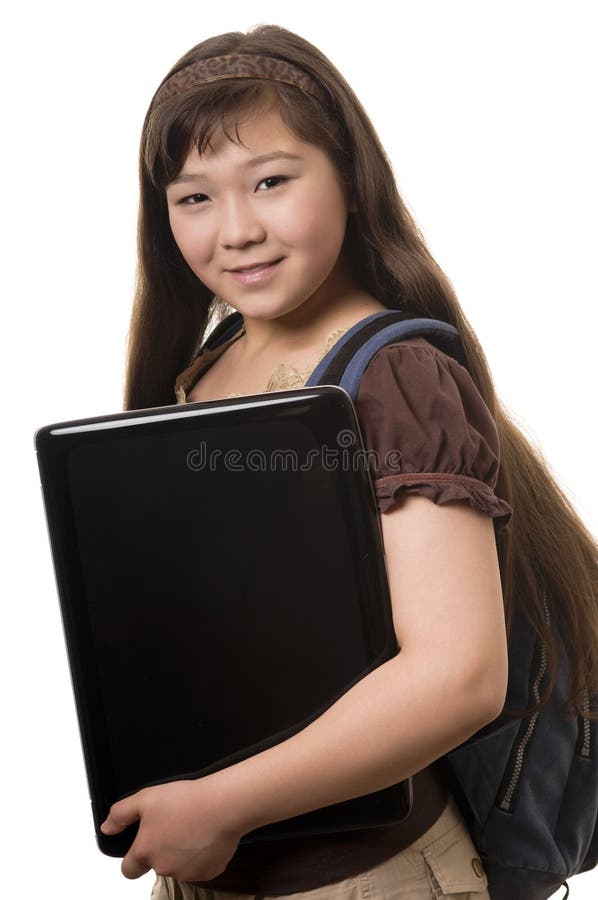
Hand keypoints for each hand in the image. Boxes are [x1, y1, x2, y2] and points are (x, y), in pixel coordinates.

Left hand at [100, 776, 242, 880]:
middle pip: (157, 864)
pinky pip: (201, 866)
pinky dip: (202, 855)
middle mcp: (163, 868)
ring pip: (179, 866)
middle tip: (176, 824)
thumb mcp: (146, 797)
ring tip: (193, 826)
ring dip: (183, 852)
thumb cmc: (187, 800)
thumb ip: (121, 813)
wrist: (222, 805)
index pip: (128, 870)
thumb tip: (107, 827)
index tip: (143, 844)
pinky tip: (206, 835)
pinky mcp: (208, 872)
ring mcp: (187, 873)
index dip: (133, 858)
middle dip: (163, 849)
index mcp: (145, 852)